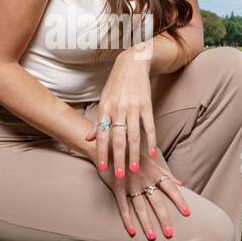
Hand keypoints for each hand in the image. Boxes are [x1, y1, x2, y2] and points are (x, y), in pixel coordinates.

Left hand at [85, 46, 158, 178]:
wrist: (131, 64)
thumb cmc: (115, 86)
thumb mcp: (103, 101)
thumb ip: (97, 123)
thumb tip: (87, 140)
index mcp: (105, 110)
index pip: (102, 136)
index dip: (102, 153)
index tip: (102, 168)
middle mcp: (118, 110)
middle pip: (118, 139)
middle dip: (118, 159)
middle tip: (119, 176)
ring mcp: (133, 108)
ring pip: (134, 135)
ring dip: (135, 154)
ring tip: (135, 169)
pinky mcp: (147, 105)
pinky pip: (150, 126)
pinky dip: (152, 141)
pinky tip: (154, 153)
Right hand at [95, 152, 191, 240]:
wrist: (110, 145)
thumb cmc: (132, 154)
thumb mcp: (151, 161)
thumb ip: (165, 174)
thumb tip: (181, 183)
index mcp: (154, 173)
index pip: (171, 189)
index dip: (179, 200)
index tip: (187, 213)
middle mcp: (145, 180)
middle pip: (157, 203)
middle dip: (164, 219)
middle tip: (170, 234)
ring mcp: (130, 185)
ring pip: (140, 208)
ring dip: (146, 223)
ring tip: (152, 237)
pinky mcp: (117, 188)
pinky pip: (123, 207)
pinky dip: (127, 220)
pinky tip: (132, 232)